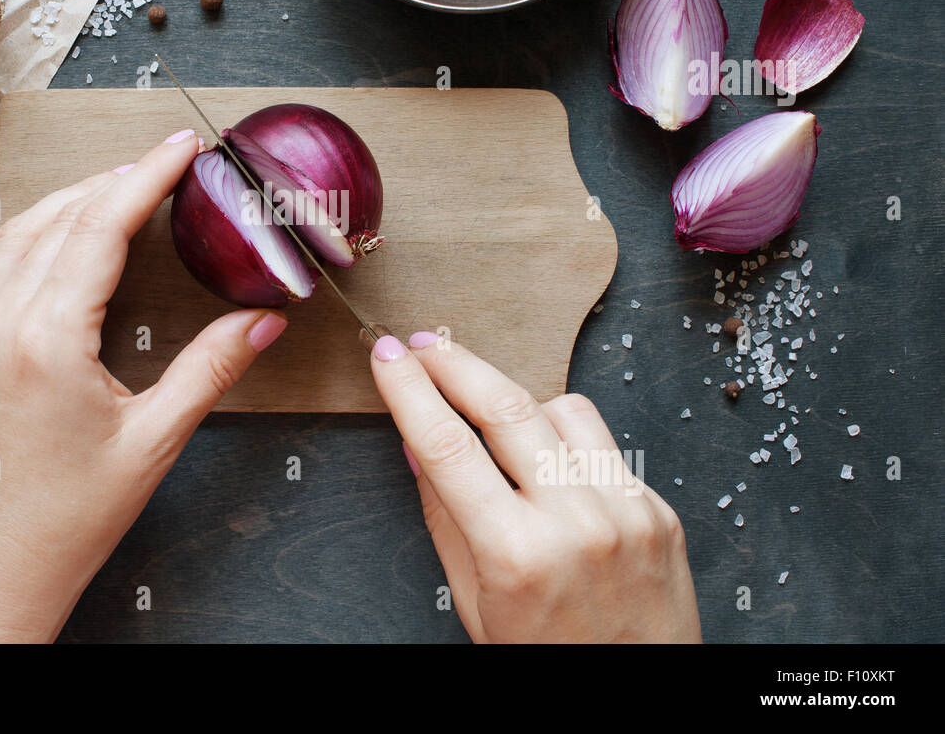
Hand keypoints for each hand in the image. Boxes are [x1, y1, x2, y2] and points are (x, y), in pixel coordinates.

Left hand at [0, 129, 288, 642]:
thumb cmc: (68, 516)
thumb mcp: (154, 441)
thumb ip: (210, 371)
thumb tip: (262, 322)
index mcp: (46, 340)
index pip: (101, 227)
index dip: (148, 177)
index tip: (182, 147)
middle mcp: (1, 324)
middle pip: (60, 217)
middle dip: (117, 178)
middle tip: (168, 161)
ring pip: (22, 233)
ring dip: (74, 198)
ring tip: (125, 185)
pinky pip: (2, 264)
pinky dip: (41, 231)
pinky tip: (69, 235)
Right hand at [370, 332, 700, 642]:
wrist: (637, 699)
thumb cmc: (546, 660)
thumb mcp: (474, 601)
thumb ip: (445, 516)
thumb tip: (418, 442)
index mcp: (516, 554)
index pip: (447, 446)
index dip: (408, 390)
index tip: (387, 355)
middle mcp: (576, 523)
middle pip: (504, 406)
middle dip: (454, 363)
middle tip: (423, 344)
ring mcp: (625, 510)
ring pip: (561, 408)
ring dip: (514, 397)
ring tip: (485, 408)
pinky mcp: (656, 508)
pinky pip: (602, 442)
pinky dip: (564, 435)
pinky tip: (544, 454)